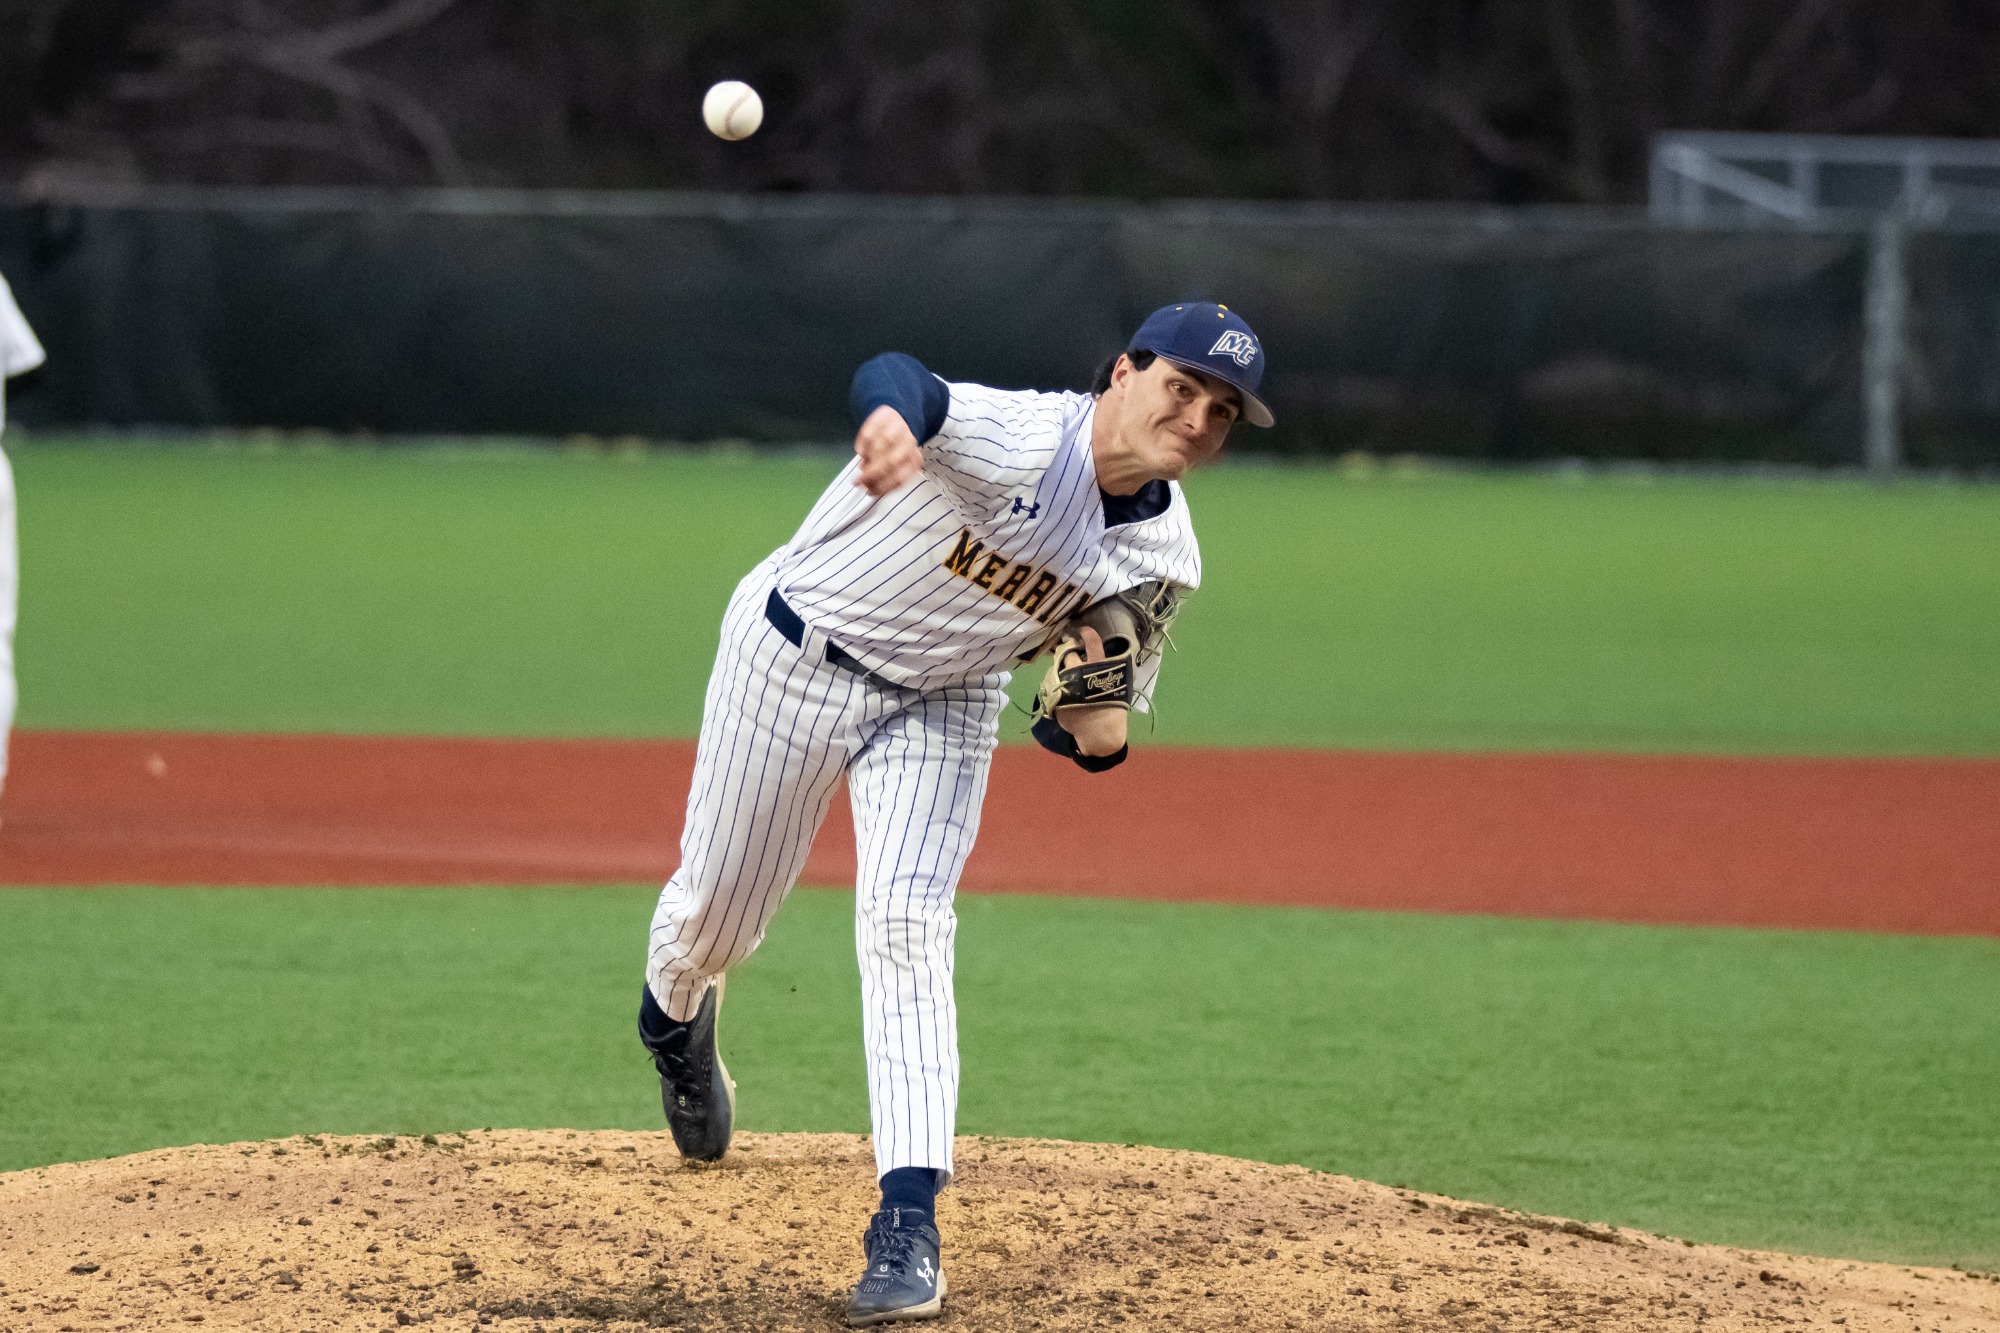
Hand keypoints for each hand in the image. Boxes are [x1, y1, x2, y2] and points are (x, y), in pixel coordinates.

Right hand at [853, 404, 922, 495]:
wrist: (901, 416)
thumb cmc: (898, 447)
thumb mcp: (901, 464)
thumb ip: (888, 477)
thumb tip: (871, 489)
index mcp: (914, 458)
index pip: (900, 477)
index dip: (883, 486)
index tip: (870, 492)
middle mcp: (908, 442)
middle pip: (889, 462)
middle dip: (872, 474)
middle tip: (859, 482)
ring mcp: (896, 428)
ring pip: (879, 447)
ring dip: (867, 460)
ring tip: (861, 467)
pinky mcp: (883, 417)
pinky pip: (869, 433)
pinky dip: (862, 445)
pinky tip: (861, 452)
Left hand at [1054, 627, 1129, 756]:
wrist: (1099, 732)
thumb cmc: (1112, 708)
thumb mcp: (1115, 685)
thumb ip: (1103, 672)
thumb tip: (1095, 660)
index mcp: (1098, 667)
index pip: (1092, 642)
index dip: (1086, 633)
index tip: (1080, 629)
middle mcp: (1080, 671)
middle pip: (1068, 653)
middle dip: (1066, 649)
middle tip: (1065, 646)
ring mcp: (1065, 683)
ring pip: (1058, 667)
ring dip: (1059, 666)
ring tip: (1063, 669)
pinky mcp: (1055, 696)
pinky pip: (1052, 684)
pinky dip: (1055, 684)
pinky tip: (1060, 688)